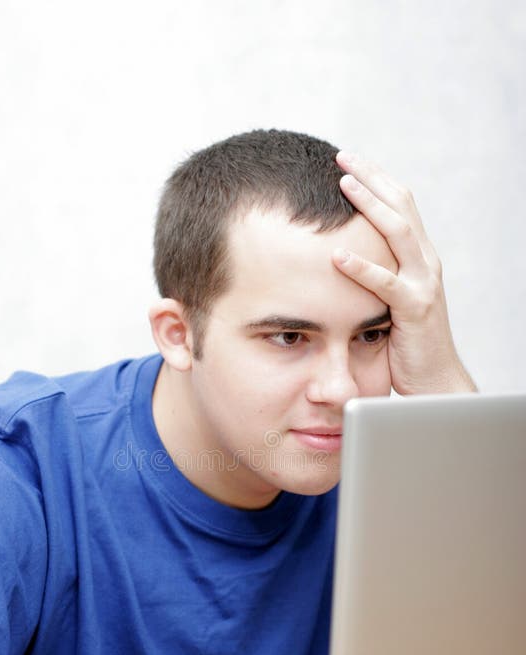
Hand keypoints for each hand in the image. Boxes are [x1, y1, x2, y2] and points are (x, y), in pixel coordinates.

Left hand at [333, 150, 475, 394]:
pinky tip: (336, 256)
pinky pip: (386, 283)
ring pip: (399, 232)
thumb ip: (376, 276)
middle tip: (342, 157)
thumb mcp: (390, 301)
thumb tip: (343, 255)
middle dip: (372, 177)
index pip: (402, 204)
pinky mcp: (414, 309)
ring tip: (342, 184)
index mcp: (420, 257)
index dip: (377, 179)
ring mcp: (423, 283)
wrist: (434, 381)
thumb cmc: (406, 344)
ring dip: (369, 205)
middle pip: (402, 205)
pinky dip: (360, 267)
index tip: (348, 161)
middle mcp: (426, 263)